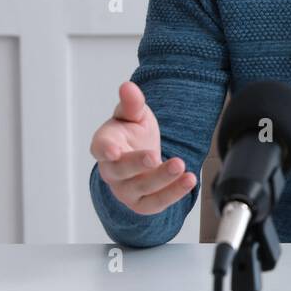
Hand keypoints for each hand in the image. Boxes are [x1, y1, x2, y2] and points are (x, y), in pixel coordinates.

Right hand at [90, 81, 195, 214]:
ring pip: (141, 188)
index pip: (100, 148)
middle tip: (153, 155)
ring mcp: (125, 189)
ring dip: (162, 179)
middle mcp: (112, 170)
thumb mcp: (134, 115)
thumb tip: (128, 86)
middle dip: (137, 164)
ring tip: (180, 165)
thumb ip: (132, 103)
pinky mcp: (142, 203)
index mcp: (105, 145)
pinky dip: (173, 193)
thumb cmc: (132, 134)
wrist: (143, 157)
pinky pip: (156, 203)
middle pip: (121, 170)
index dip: (105, 149)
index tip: (112, 150)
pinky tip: (189, 180)